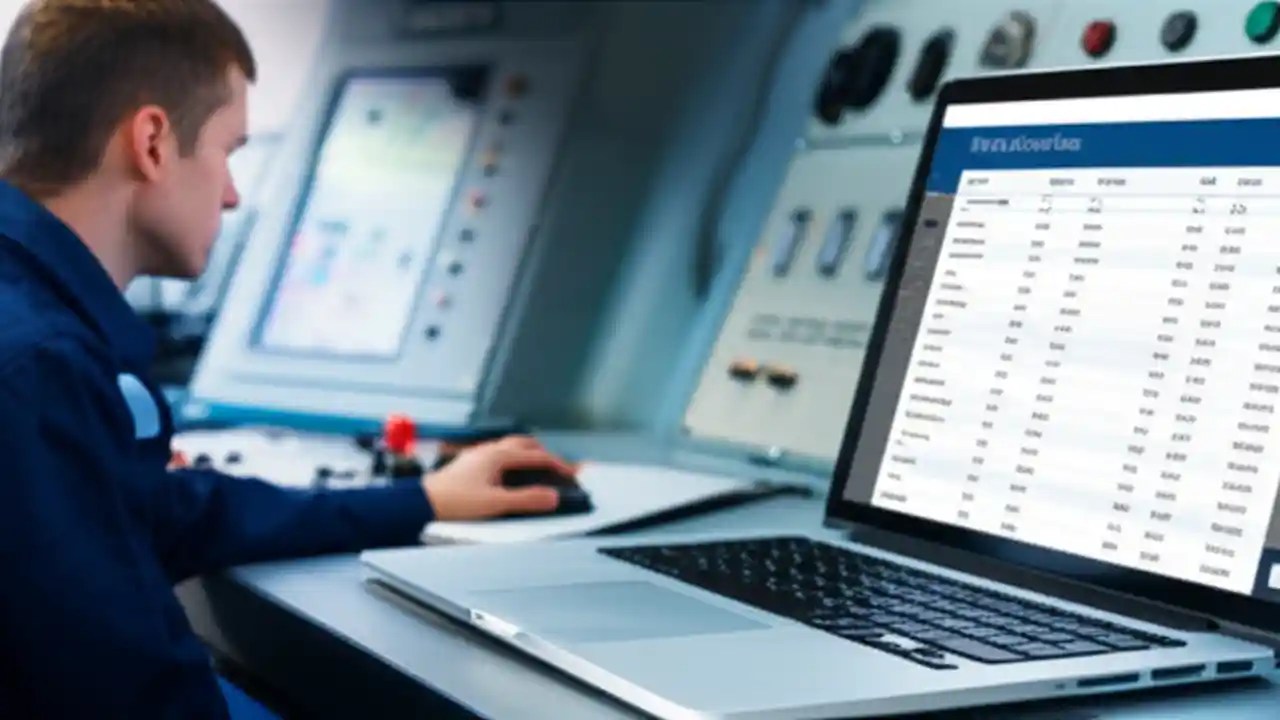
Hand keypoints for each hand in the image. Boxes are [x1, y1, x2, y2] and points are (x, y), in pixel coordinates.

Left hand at [421, 436, 577, 520]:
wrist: (420, 503)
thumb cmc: (455, 502)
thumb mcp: (495, 504)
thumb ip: (526, 500)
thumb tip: (554, 497)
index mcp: (498, 456)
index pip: (536, 456)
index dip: (558, 464)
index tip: (573, 474)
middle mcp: (489, 450)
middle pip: (524, 444)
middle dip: (544, 453)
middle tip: (558, 467)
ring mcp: (477, 455)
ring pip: (509, 447)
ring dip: (527, 454)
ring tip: (538, 467)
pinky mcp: (468, 464)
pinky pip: (498, 454)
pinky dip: (513, 459)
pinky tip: (509, 474)